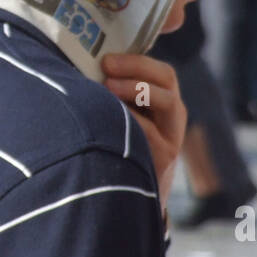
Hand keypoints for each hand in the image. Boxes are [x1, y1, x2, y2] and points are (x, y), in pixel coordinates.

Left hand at [101, 53, 186, 210]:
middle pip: (167, 79)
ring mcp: (172, 138)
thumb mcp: (121, 121)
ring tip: (108, 87)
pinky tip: (109, 117)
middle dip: (136, 68)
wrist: (128, 199)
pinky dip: (131, 119)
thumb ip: (113, 97)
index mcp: (163, 103)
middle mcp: (173, 118)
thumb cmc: (116, 152)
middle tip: (106, 66)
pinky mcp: (163, 159)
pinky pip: (150, 132)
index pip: (161, 72)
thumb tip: (83, 69)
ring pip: (167, 101)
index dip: (137, 60)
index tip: (106, 57)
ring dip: (136, 88)